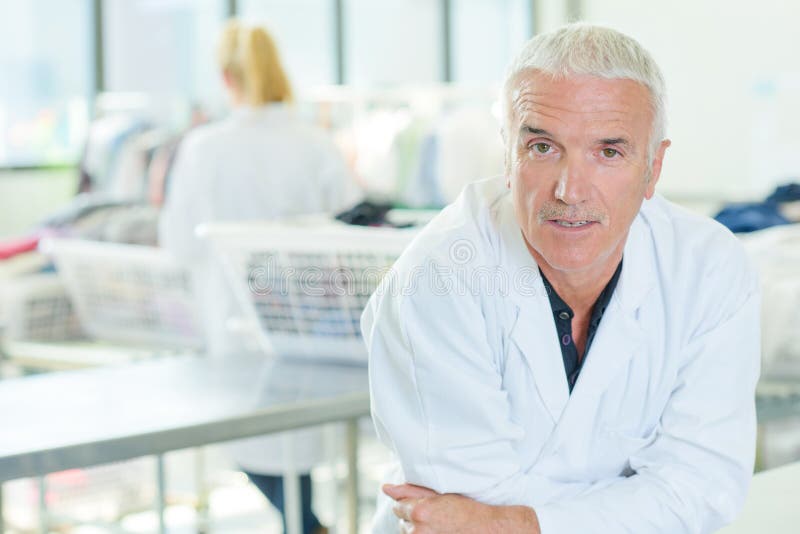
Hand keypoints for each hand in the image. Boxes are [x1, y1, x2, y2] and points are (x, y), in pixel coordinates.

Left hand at [384, 483, 539, 533]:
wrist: (490, 529)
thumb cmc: (468, 510)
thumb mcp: (440, 495)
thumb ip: (411, 490)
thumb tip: (386, 488)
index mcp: (420, 511)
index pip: (399, 506)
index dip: (412, 505)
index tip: (426, 506)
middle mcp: (418, 530)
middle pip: (403, 523)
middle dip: (414, 518)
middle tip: (437, 517)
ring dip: (419, 530)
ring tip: (441, 526)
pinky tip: (440, 532)